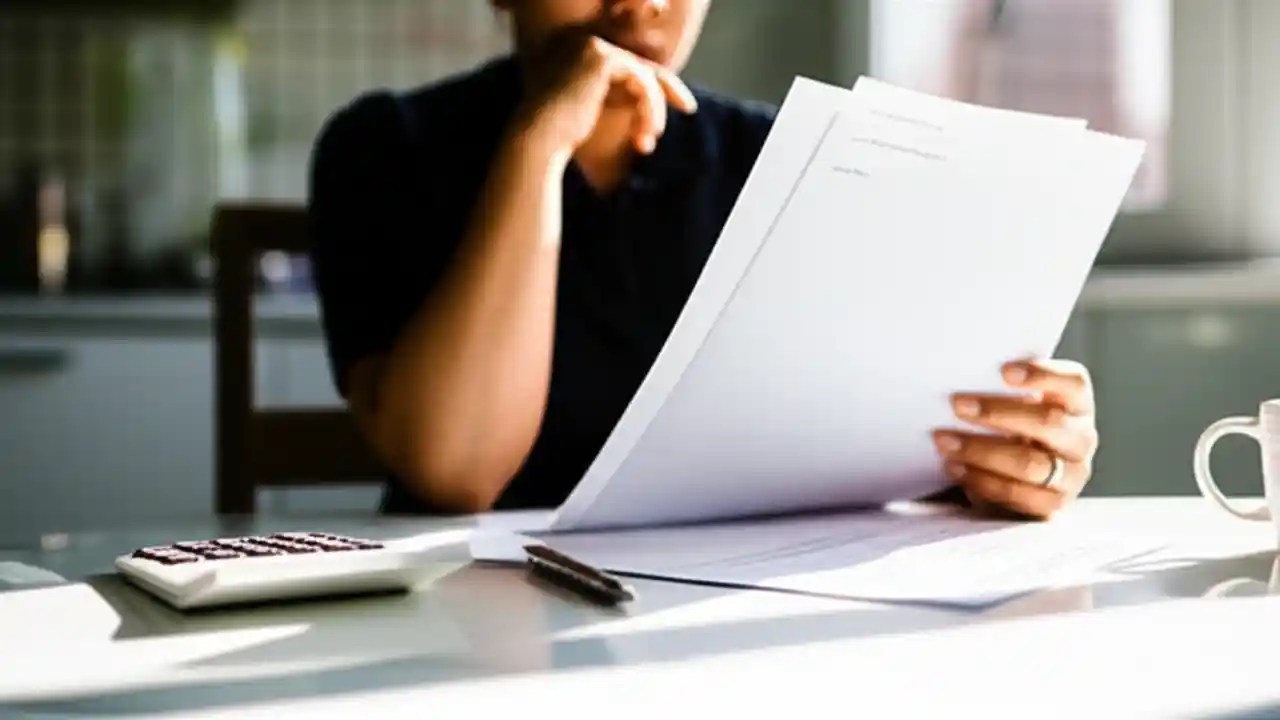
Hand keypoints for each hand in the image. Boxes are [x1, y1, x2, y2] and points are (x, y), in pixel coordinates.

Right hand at [514, 30, 697, 157]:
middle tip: (689, 108)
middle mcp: (583, 41)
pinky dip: (649, 107)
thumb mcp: (598, 111)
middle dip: (667, 89)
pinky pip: (641, 79)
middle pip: (639, 64)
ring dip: (652, 109)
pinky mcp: (601, 57)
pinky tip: (649, 130)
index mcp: (577, 52)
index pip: (627, 65)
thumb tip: (663, 95)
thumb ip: (623, 95)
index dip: (654, 85)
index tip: (680, 105)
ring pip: (642, 74)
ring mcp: (592, 45)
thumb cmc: (562, 135)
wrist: (538, 139)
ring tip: (651, 138)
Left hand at [932, 358, 1097, 519]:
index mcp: (1077, 404)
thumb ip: (1001, 389)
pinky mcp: (1052, 505)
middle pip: (1048, 422)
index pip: (1074, 384)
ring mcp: (1072, 475)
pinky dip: (981, 480)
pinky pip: (1017, 494)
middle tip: (958, 405)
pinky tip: (955, 467)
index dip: (1043, 375)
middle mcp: (1081, 438)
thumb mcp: (1013, 403)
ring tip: (945, 441)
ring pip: (1030, 463)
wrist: (1011, 475)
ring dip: (981, 451)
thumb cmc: (1010, 426)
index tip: (1004, 371)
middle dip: (998, 413)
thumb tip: (959, 376)